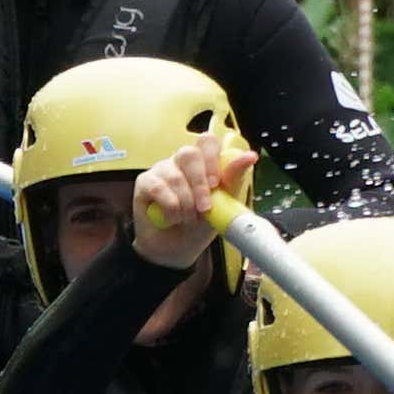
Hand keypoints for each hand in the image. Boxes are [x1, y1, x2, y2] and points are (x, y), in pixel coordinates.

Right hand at [135, 130, 258, 268]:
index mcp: (202, 163)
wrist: (175, 252)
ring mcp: (161, 170)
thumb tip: (250, 156)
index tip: (216, 183)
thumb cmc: (198, 226)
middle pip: (189, 153)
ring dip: (185, 203)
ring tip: (188, 219)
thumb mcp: (222, 205)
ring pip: (175, 175)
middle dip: (200, 184)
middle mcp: (180, 162)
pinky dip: (169, 207)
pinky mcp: (144, 183)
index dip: (212, 158)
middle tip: (204, 207)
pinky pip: (158, 187)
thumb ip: (233, 179)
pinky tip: (171, 218)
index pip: (207, 142)